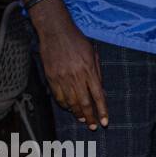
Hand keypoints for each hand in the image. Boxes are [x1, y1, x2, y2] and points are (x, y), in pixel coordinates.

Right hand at [31, 0, 108, 129]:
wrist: (55, 30)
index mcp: (89, 70)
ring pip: (71, 102)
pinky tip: (68, 108)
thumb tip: (100, 91)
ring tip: (82, 119)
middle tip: (92, 126)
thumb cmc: (77, 40)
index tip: (104, 122)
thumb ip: (97, 73)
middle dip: (89, 117)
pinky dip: (64, 105)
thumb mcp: (93, 54)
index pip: (98, 96)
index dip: (102, 111)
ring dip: (77, 113)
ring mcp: (62, 77)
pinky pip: (58, 96)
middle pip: (84, 103)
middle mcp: (76, 76)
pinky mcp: (51, 76)